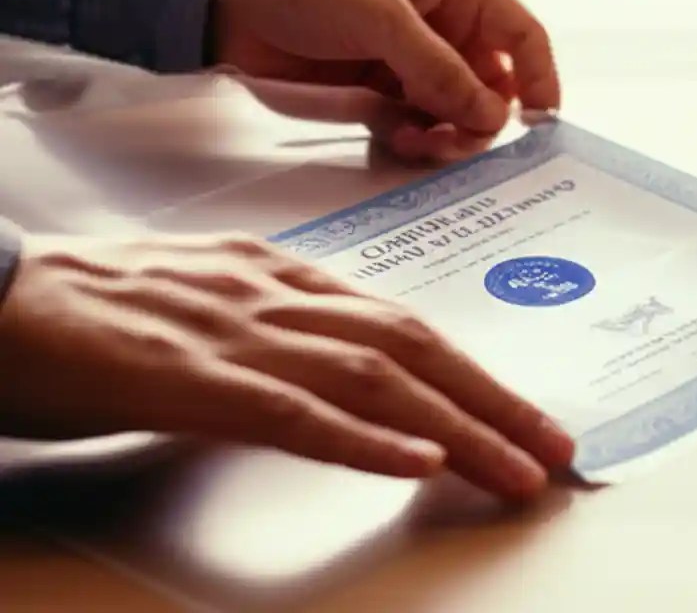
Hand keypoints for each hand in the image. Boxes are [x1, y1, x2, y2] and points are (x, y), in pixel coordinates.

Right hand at [0, 233, 573, 500]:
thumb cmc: (91, 305)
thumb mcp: (209, 303)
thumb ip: (280, 324)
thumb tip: (345, 364)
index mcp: (281, 276)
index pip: (403, 324)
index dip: (474, 372)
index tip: (523, 413)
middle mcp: (275, 296)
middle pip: (412, 347)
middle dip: (494, 401)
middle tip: (555, 449)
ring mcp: (236, 334)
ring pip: (374, 379)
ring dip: (457, 429)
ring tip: (515, 470)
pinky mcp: (188, 378)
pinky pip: (292, 411)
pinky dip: (363, 439)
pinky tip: (416, 463)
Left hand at [211, 0, 559, 161]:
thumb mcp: (379, 16)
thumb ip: (438, 68)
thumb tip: (492, 116)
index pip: (520, 35)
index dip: (539, 79)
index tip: (540, 125)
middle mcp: (444, 23)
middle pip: (493, 85)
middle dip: (481, 119)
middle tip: (455, 143)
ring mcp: (414, 59)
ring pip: (458, 112)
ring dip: (446, 134)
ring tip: (415, 140)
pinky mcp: (385, 88)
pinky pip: (422, 124)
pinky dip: (416, 138)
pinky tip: (395, 137)